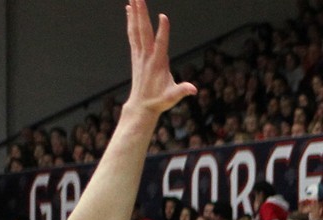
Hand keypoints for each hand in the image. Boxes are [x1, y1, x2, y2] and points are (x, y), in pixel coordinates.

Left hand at [122, 0, 197, 118]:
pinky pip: (132, 34)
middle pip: (143, 31)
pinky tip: (129, 12)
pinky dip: (131, 22)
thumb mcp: (173, 97)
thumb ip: (182, 91)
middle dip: (141, 14)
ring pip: (136, 30)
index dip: (163, 30)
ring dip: (134, 14)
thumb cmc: (159, 100)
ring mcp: (139, 54)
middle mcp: (146, 56)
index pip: (160, 44)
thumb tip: (193, 89)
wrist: (141, 106)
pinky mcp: (136, 55)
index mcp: (158, 63)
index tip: (163, 16)